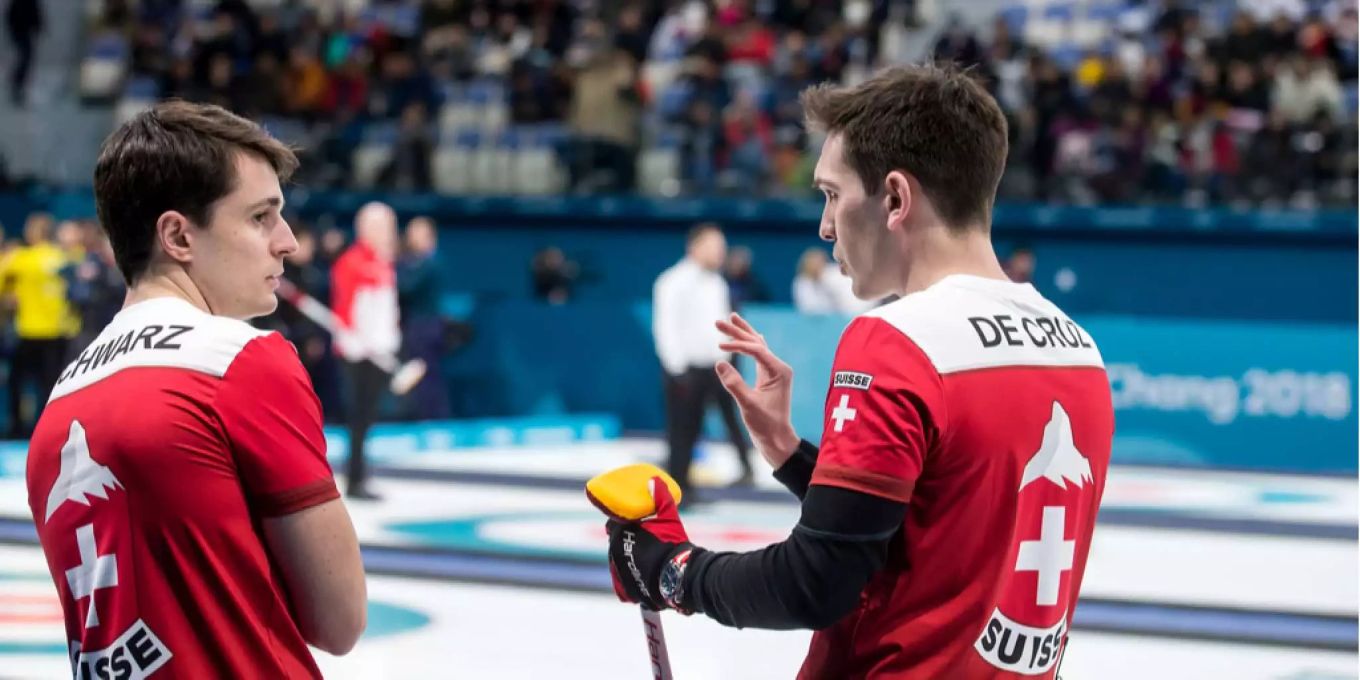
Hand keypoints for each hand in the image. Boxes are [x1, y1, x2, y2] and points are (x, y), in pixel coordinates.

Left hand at [605, 477, 694, 611]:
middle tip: (643, 543)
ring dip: (626, 561)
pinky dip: (629, 582)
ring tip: (645, 562)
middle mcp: (614, 553)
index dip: (621, 525)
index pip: (612, 525)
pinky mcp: (624, 589)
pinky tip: (641, 578)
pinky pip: (622, 585)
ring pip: (618, 564)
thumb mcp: (669, 517)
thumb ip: (660, 498)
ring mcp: (618, 572)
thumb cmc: (672, 543)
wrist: (678, 574)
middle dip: (625, 543)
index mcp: (620, 533)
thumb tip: (654, 480)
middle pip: (616, 545)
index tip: (633, 526)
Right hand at [714, 313, 799, 467]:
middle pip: (756, 342)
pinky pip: (758, 355)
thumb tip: (719, 363)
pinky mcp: (769, 377)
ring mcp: (775, 372)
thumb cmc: (765, 425)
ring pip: (757, 346)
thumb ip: (734, 384)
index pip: (756, 350)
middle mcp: (779, 368)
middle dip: (737, 331)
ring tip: (731, 318)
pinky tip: (748, 336)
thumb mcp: (748, 405)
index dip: (737, 345)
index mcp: (779, 371)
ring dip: (742, 334)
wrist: (777, 439)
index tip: (719, 346)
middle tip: (718, 321)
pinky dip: (749, 344)